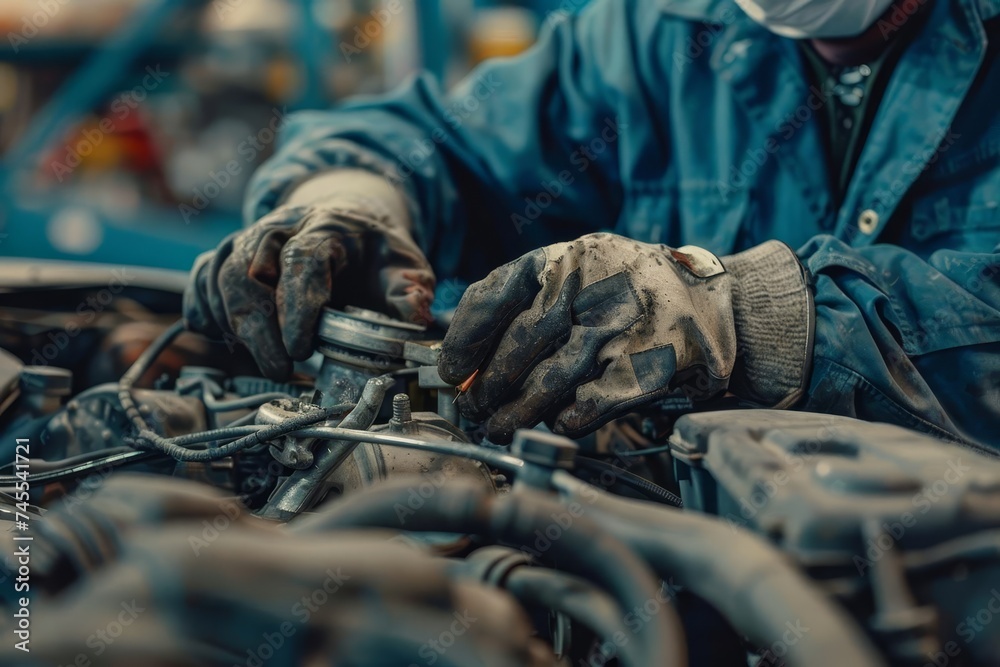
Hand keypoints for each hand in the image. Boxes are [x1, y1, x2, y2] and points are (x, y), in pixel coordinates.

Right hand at [184, 185, 434, 379]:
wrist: (346, 224)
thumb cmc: (372, 252)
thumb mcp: (403, 264)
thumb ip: (410, 290)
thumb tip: (413, 315)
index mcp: (325, 224)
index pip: (302, 259)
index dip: (297, 306)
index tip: (302, 349)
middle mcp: (278, 228)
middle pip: (247, 272)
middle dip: (260, 328)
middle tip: (282, 368)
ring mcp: (246, 241)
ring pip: (218, 279)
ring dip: (236, 328)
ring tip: (269, 360)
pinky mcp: (226, 258)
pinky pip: (200, 286)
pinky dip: (208, 316)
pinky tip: (234, 340)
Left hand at [439, 233, 811, 442]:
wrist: (721, 302)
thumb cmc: (635, 290)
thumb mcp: (583, 270)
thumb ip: (532, 304)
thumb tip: (471, 362)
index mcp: (565, 259)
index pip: (492, 295)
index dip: (463, 340)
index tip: (451, 371)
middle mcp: (590, 288)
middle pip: (518, 347)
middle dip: (487, 387)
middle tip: (473, 409)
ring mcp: (621, 329)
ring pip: (548, 383)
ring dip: (515, 414)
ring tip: (497, 428)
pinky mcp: (646, 368)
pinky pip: (588, 406)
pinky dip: (564, 422)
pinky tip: (556, 426)